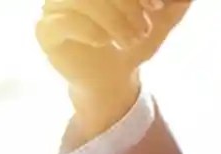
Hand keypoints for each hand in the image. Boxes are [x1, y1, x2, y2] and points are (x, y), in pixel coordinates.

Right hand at [37, 0, 192, 138]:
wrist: (112, 79)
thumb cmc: (132, 41)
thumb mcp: (161, 20)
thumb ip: (174, 3)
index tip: (157, 7)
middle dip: (126, 5)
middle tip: (143, 30)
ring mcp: (55, 7)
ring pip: (82, 0)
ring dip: (112, 20)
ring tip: (129, 41)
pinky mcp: (46, 31)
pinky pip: (63, 21)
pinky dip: (89, 30)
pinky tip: (104, 43)